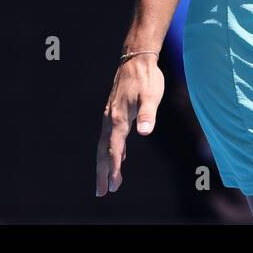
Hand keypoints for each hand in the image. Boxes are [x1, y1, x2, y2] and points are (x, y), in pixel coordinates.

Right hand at [95, 54, 164, 195]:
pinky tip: (120, 157)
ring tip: (107, 182)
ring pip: (104, 144)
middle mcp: (110, 119)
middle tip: (102, 192)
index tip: (114, 185)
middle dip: (103, 172)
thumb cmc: (146, 78)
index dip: (114, 168)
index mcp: (118, 118)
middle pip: (103, 151)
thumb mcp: (151, 95)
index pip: (113, 148)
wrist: (137, 60)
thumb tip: (145, 131)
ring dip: (106, 163)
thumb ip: (147, 114)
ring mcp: (110, 116)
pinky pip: (111, 136)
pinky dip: (113, 150)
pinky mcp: (115, 112)